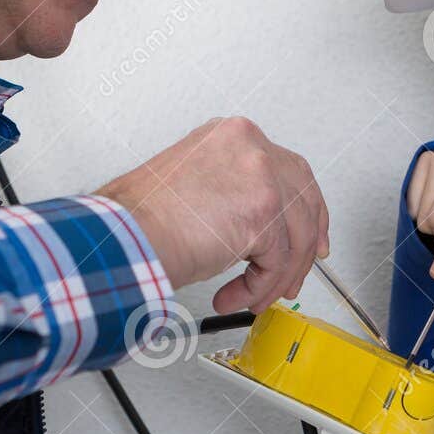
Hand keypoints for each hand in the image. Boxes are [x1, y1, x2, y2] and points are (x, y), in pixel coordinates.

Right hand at [97, 117, 329, 313]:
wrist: (123, 233)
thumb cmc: (140, 217)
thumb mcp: (196, 185)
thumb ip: (234, 195)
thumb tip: (258, 231)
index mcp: (233, 136)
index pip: (290, 169)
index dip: (305, 208)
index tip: (310, 234)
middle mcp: (251, 147)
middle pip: (304, 199)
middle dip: (306, 243)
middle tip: (298, 273)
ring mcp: (260, 176)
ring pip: (294, 236)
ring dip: (277, 276)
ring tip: (253, 298)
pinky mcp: (262, 212)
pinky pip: (277, 261)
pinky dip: (261, 286)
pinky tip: (239, 297)